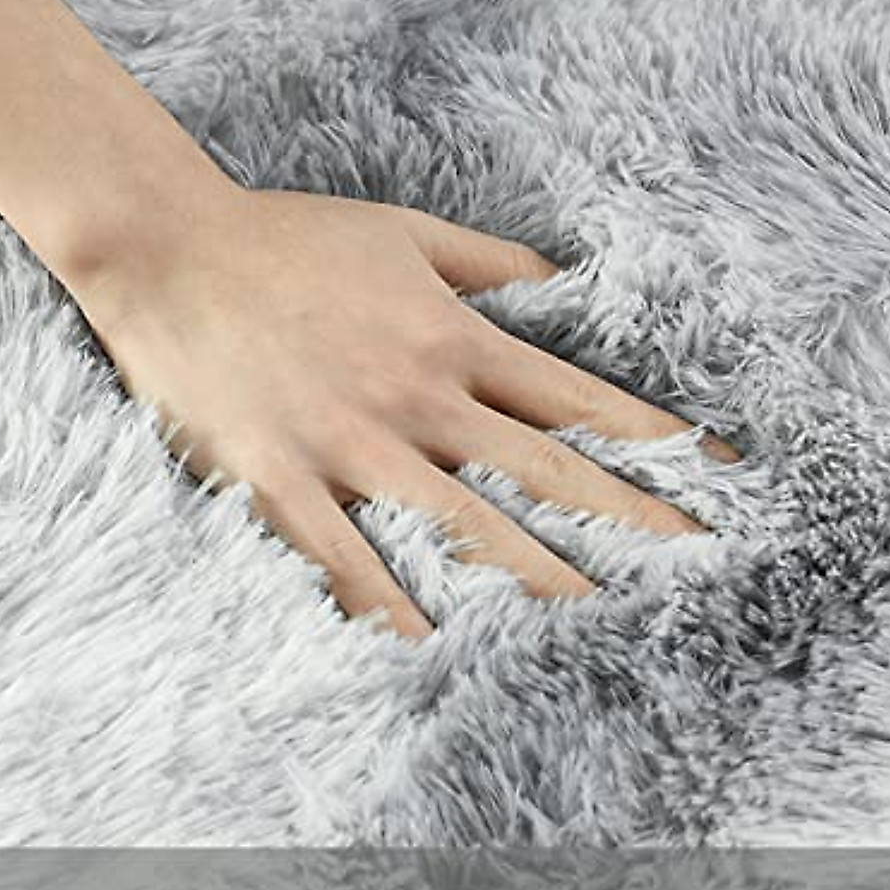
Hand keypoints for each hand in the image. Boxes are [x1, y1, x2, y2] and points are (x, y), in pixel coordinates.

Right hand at [71, 179, 736, 637]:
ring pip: (465, 527)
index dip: (657, 440)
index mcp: (452, 337)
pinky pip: (348, 562)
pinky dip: (395, 611)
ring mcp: (351, 444)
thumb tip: (560, 279)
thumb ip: (488, 260)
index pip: (577, 399)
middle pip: (546, 474)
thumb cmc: (287, 236)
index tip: (721, 476)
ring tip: (607, 628)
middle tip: (700, 571)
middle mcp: (418, 396)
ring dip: (541, 581)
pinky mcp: (282, 480)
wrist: (168, 245)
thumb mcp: (401, 232)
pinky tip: (438, 656)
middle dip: (633, 523)